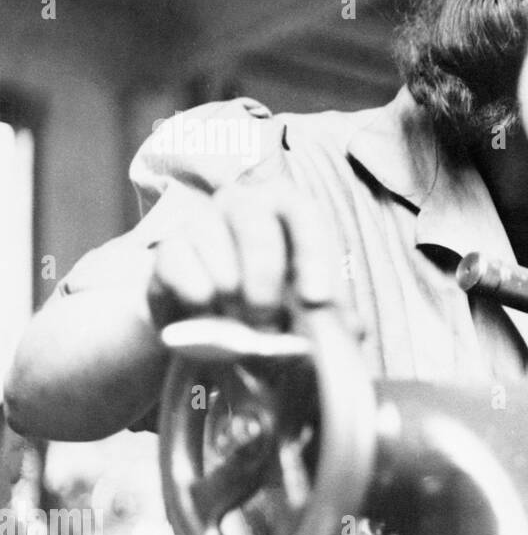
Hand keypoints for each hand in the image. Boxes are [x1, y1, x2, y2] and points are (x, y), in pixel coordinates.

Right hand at [146, 182, 337, 330]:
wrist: (213, 327)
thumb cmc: (273, 308)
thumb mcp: (309, 315)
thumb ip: (333, 319)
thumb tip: (352, 329)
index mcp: (288, 211)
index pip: (304, 215)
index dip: (312, 255)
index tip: (316, 301)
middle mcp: (244, 205)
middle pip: (256, 224)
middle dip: (264, 277)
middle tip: (268, 321)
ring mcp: (202, 222)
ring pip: (212, 239)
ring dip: (228, 289)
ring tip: (239, 322)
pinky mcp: (168, 249)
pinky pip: (177, 262)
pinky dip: (195, 293)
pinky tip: (206, 312)